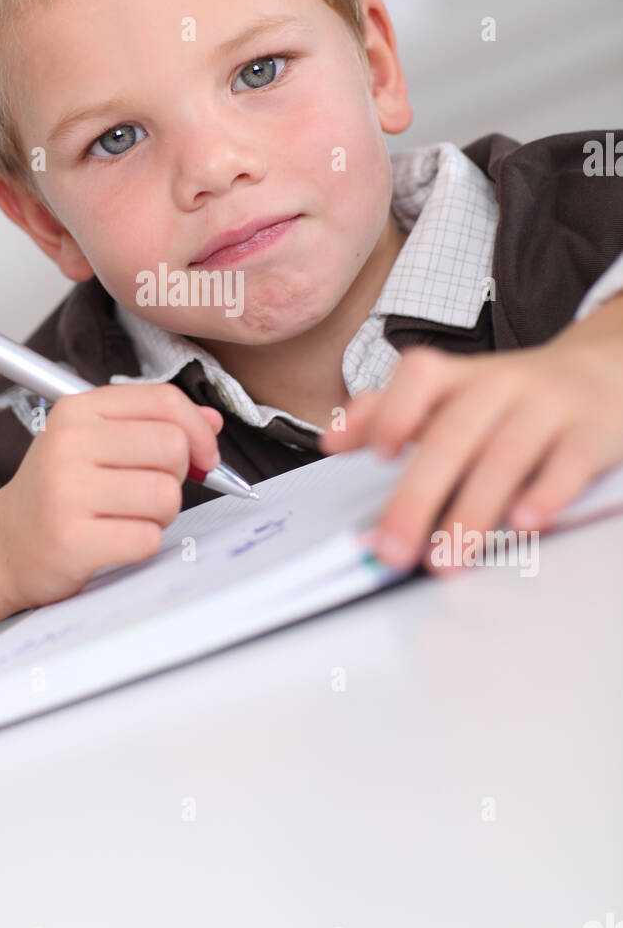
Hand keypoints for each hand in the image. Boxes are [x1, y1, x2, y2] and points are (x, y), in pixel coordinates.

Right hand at [0, 383, 223, 611]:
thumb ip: (154, 425)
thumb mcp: (96, 443)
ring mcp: (65, 492)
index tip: (202, 455)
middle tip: (149, 490)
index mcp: (78, 410)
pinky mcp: (70, 540)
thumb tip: (212, 421)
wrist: (2, 545)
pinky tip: (114, 540)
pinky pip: (147, 538)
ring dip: (161, 514)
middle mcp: (68, 444)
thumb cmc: (58, 493)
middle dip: (177, 475)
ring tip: (129, 517)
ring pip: (165, 495)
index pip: (165, 400)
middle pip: (172, 446)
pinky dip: (143, 543)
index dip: (198, 430)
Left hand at [318, 319, 622, 571]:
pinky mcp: (592, 434)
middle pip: (453, 435)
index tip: (377, 454)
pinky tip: (523, 524)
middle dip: (417, 496)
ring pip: (505, 455)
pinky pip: (569, 462)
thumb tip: (331, 439)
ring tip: (447, 557)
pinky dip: (546, 493)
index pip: (421, 376)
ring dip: (472, 510)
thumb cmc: (513, 397)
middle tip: (393, 548)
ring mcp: (548, 407)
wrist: (606, 370)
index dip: (395, 410)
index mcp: (461, 377)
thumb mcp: (454, 394)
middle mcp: (501, 386)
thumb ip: (390, 412)